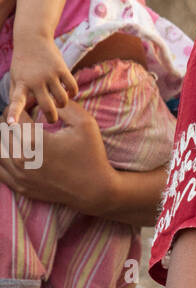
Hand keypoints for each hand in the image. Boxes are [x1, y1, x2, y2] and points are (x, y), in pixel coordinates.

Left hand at [0, 100, 114, 212]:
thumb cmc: (91, 155)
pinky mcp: (20, 187)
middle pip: (1, 129)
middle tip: (27, 121)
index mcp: (34, 140)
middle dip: (12, 121)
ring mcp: (19, 175)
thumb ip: (63, 105)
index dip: (21, 107)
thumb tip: (46, 97)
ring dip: (6, 139)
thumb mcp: (84, 123)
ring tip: (21, 135)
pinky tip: (16, 152)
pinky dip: (4, 157)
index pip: (11, 114)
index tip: (31, 107)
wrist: (94, 190)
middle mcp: (21, 158)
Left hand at [6, 40, 78, 123]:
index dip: (15, 114)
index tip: (12, 125)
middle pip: (48, 107)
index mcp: (21, 84)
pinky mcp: (61, 68)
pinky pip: (72, 87)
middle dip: (52, 117)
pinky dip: (73, 93)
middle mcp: (35, 80)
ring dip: (62, 104)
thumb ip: (16, 95)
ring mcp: (49, 74)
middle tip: (52, 120)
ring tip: (60, 103)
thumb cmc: (22, 61)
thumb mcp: (15, 77)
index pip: (16, 102)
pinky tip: (69, 92)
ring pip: (62, 99)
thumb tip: (17, 114)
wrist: (31, 37)